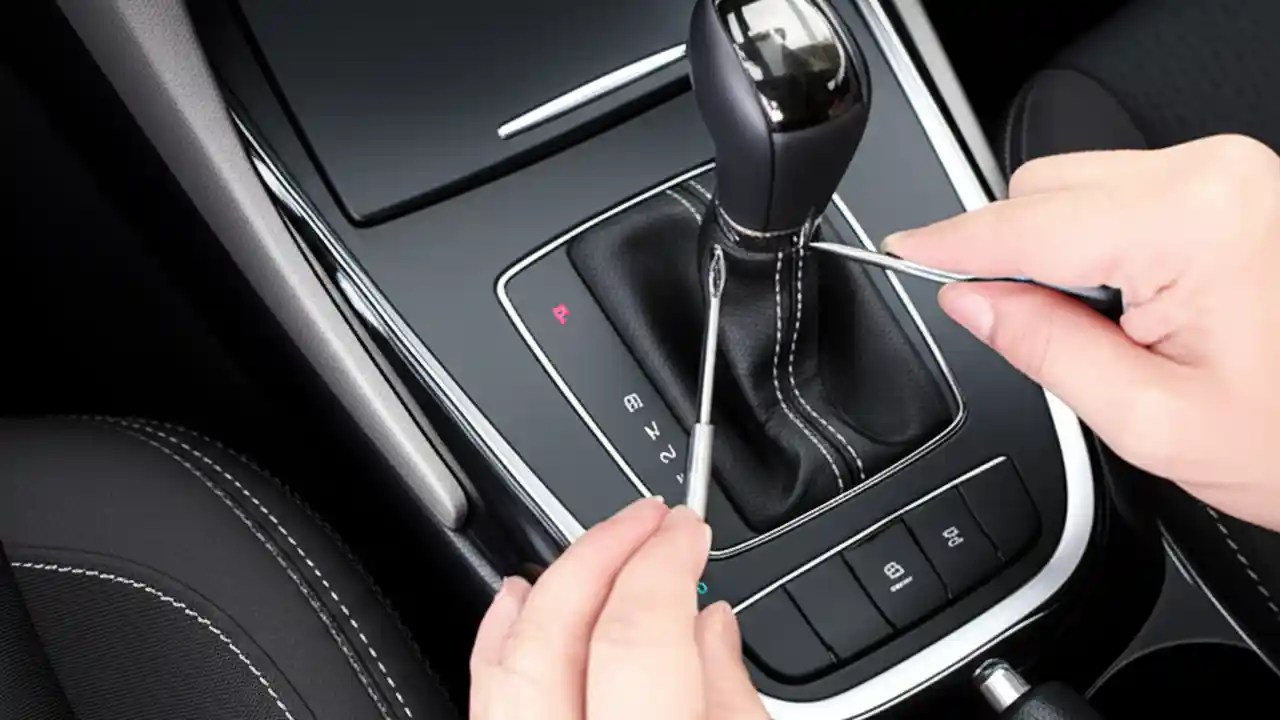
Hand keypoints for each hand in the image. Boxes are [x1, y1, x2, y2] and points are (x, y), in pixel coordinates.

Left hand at [469, 497, 768, 719]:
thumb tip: (713, 625)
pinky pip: (487, 703)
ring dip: (543, 594)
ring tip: (587, 548)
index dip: (664, 564)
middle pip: (554, 637)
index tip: (688, 530)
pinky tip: (519, 615)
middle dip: (601, 558)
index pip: (637, 637)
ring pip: (502, 668)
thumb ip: (733, 705)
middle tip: (648, 519)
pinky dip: (503, 648)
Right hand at [885, 134, 1279, 529]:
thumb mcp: (1150, 418)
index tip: (903, 250)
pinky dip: (1095, 247)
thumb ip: (1044, 347)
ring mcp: (1226, 175)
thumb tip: (971, 300)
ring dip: (1058, 254)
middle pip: (1044, 190)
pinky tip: (1131, 304)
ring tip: (1115, 332)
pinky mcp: (1227, 188)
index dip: (953, 243)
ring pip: (1073, 189)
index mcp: (1194, 222)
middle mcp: (1214, 175)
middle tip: (1050, 339)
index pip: (1029, 223)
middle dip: (1017, 258)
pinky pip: (1117, 197)